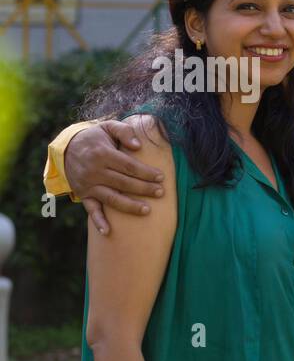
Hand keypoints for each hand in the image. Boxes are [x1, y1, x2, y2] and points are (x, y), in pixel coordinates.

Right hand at [67, 121, 163, 235]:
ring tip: (147, 211)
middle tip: (161, 193)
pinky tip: (108, 232)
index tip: (161, 177)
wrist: (66, 148)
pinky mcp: (83, 194)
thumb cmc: (95, 137)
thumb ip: (124, 132)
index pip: (129, 166)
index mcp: (102, 154)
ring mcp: (88, 185)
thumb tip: (138, 146)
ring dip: (129, 206)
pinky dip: (98, 221)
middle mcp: (94, 171)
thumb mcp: (107, 127)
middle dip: (144, 189)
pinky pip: (91, 210)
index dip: (146, 172)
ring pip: (111, 198)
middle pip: (123, 183)